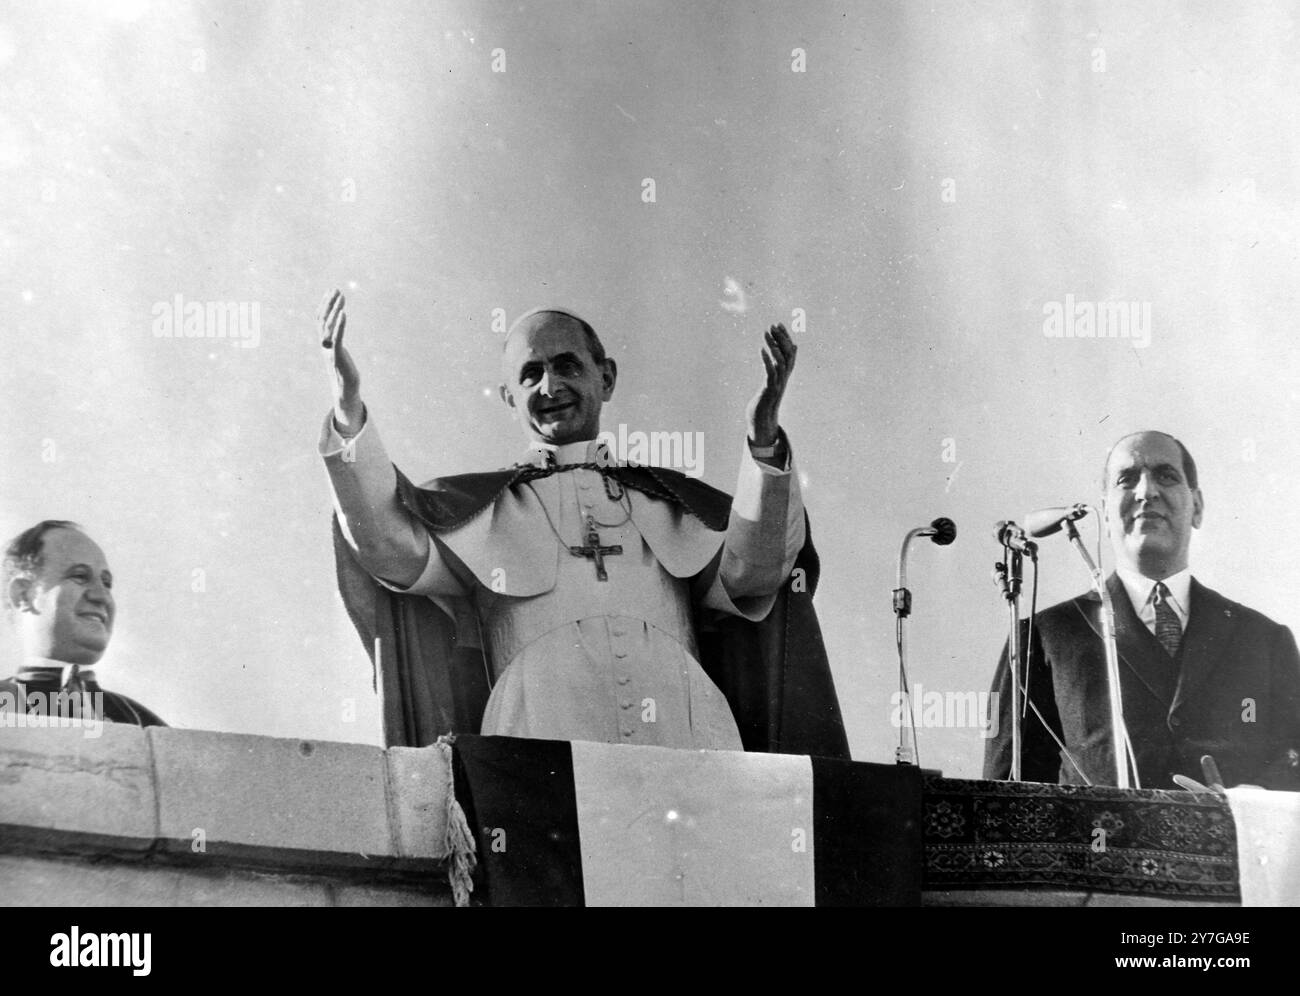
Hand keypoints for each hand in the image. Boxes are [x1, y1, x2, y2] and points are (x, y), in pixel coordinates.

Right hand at [319, 289, 363, 432]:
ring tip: (341, 296)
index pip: (320, 320)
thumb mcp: (340, 353)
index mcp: (323, 343)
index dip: (324, 305)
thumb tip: (338, 334)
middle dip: (328, 303)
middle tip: (336, 289)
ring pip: (328, 326)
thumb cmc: (345, 372)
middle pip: (322, 320)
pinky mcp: (337, 356)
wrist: (346, 390)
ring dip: (334, 309)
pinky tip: (343, 313)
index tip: (330, 292)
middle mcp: (324, 345)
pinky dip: (339, 324)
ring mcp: (329, 350)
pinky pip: (337, 337)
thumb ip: (337, 343)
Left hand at [746, 322, 795, 447]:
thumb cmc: (766, 397)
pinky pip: (771, 373)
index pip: (790, 351)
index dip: (785, 337)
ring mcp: (778, 383)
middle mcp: (784, 377)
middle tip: (772, 325)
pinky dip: (767, 360)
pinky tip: (761, 350)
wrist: (763, 418)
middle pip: (788, 354)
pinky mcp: (770, 390)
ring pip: (780, 362)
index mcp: (785, 373)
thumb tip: (790, 350)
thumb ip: (780, 365)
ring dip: (774, 346)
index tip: (778, 324)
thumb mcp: (774, 379)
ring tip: (766, 334)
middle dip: (781, 338)